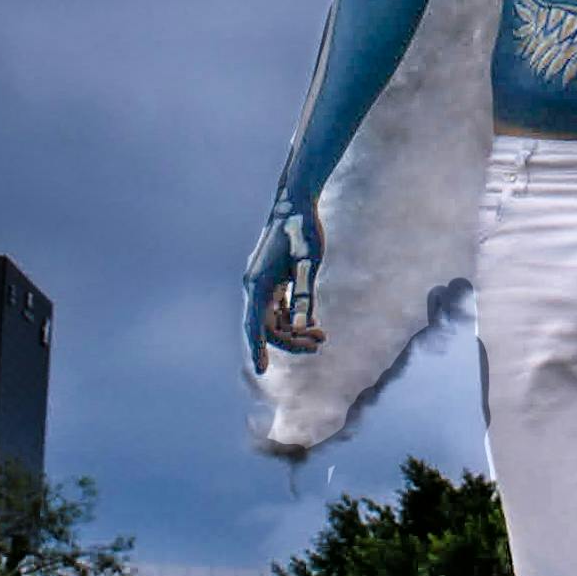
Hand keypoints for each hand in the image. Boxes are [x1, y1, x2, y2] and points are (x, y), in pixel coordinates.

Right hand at [242, 192, 326, 374]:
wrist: (295, 205)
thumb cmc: (303, 231)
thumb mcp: (309, 263)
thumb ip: (304, 294)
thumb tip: (299, 327)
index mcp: (259, 284)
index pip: (255, 324)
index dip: (258, 348)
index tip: (262, 370)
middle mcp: (256, 286)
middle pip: (267, 327)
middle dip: (291, 341)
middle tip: (319, 344)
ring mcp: (262, 284)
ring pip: (273, 320)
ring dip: (294, 332)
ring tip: (321, 337)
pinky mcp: (272, 281)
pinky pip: (278, 310)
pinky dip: (293, 319)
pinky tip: (313, 325)